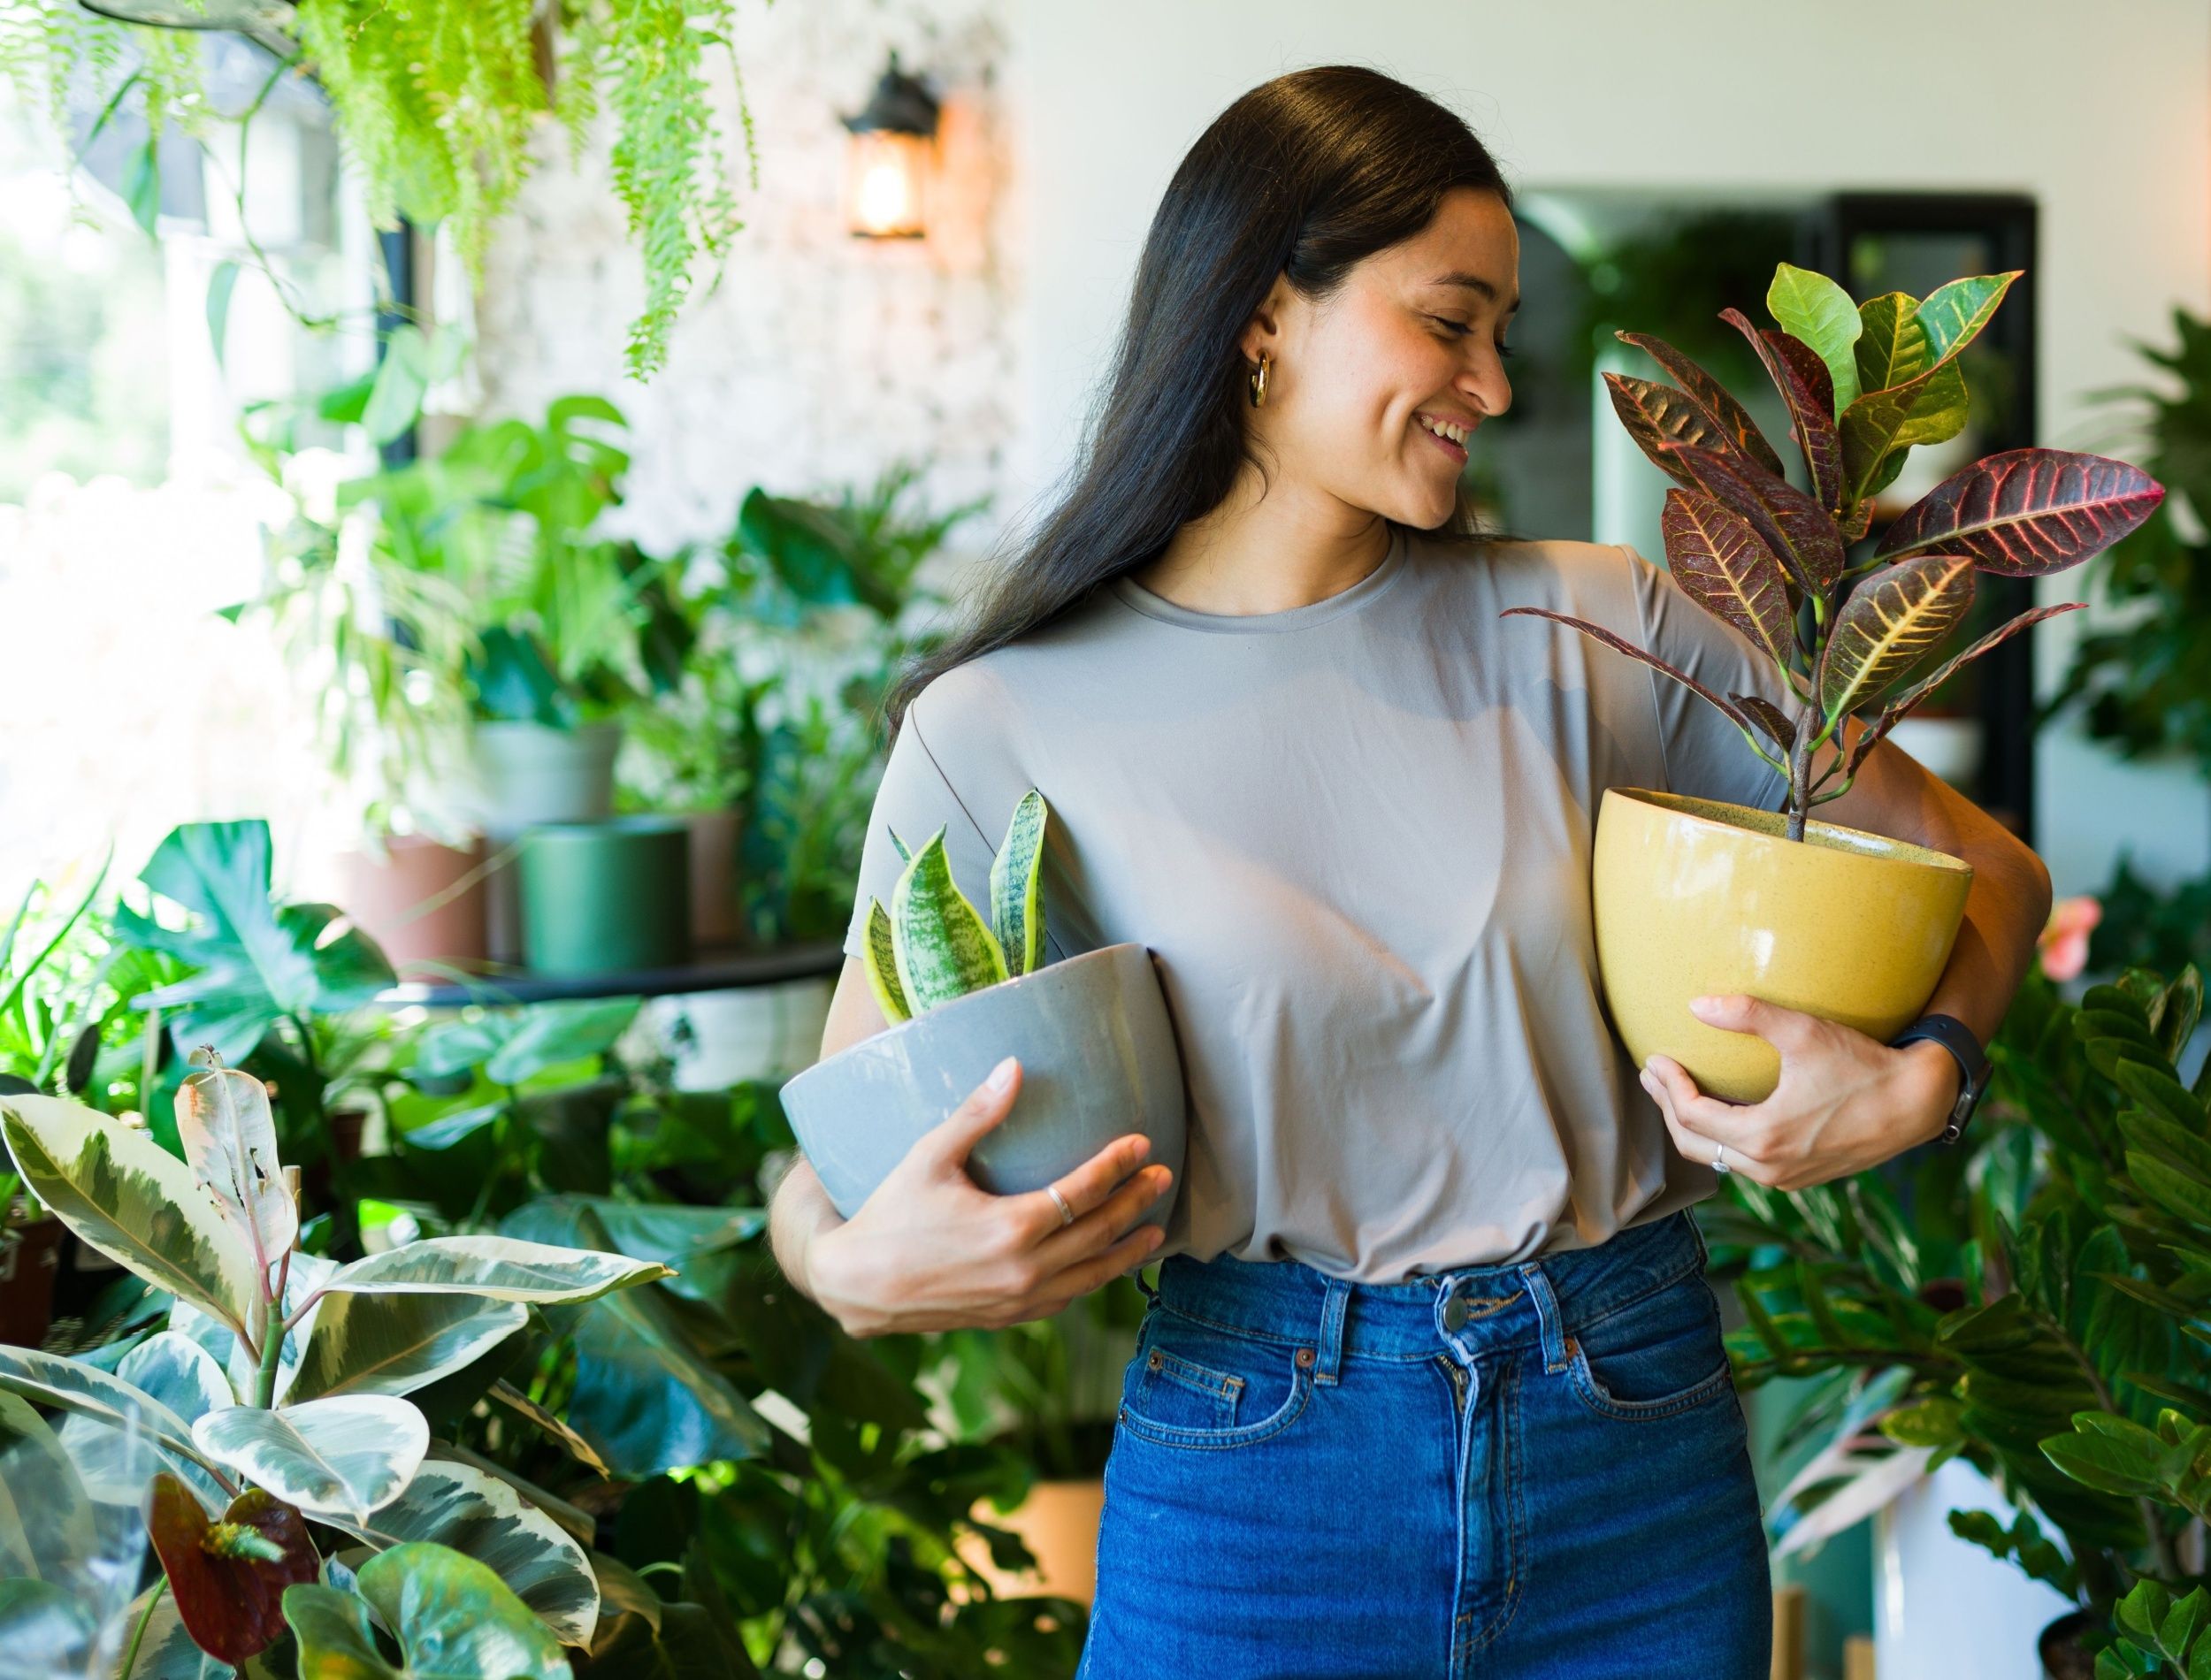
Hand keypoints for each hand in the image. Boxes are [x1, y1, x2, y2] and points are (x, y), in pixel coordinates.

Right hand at [804, 1055, 1172, 1337]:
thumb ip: (977, 1114)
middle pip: (1099, 1232)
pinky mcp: (1009, 1316)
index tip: (1140, 1144)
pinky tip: (1103, 1265)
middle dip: (1135, 1202)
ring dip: (1126, 1250)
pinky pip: (1066, 1300)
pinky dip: (1092, 1280)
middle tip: (1163, 1177)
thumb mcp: (929, 1157)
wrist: (856, 1284)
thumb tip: (1013, 1067)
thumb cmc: (890, 1214)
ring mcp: (1019, 1299)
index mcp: (1011, 1227)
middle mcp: (1025, 1269)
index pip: (1082, 1192)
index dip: (1115, 1166)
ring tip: (1155, 1230)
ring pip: (1091, 1275)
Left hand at [1638, 993, 1961, 1191]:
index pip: (1692, 1116)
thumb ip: (1748, 1014)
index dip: (1667, 1087)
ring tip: (1677, 1093)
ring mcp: (1786, 1178)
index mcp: (1763, 1137)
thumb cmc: (1862, 1065)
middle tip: (1654, 1077)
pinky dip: (1723, 1139)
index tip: (1656, 1058)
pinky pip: (1746, 1163)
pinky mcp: (1801, 1177)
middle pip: (1695, 1145)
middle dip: (1668, 1110)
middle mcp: (1770, 1168)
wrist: (1917, 1103)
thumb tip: (1696, 1004)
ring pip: (1719, 1159)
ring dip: (1694, 1127)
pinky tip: (1722, 1110)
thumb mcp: (1803, 1032)